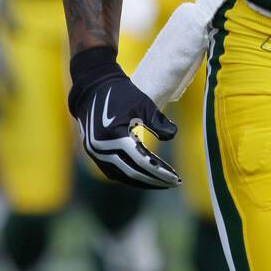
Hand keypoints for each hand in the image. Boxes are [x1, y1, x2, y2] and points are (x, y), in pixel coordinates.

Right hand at [68, 46, 180, 189]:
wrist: (93, 87)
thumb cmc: (122, 93)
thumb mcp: (144, 104)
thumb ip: (158, 122)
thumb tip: (173, 135)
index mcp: (114, 136)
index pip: (143, 161)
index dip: (161, 172)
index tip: (177, 178)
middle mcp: (102, 148)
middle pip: (133, 172)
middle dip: (155, 180)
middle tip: (174, 183)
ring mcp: (96, 153)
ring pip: (123, 175)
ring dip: (143, 181)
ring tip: (162, 182)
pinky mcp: (95, 154)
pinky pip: (114, 171)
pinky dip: (130, 175)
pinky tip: (145, 175)